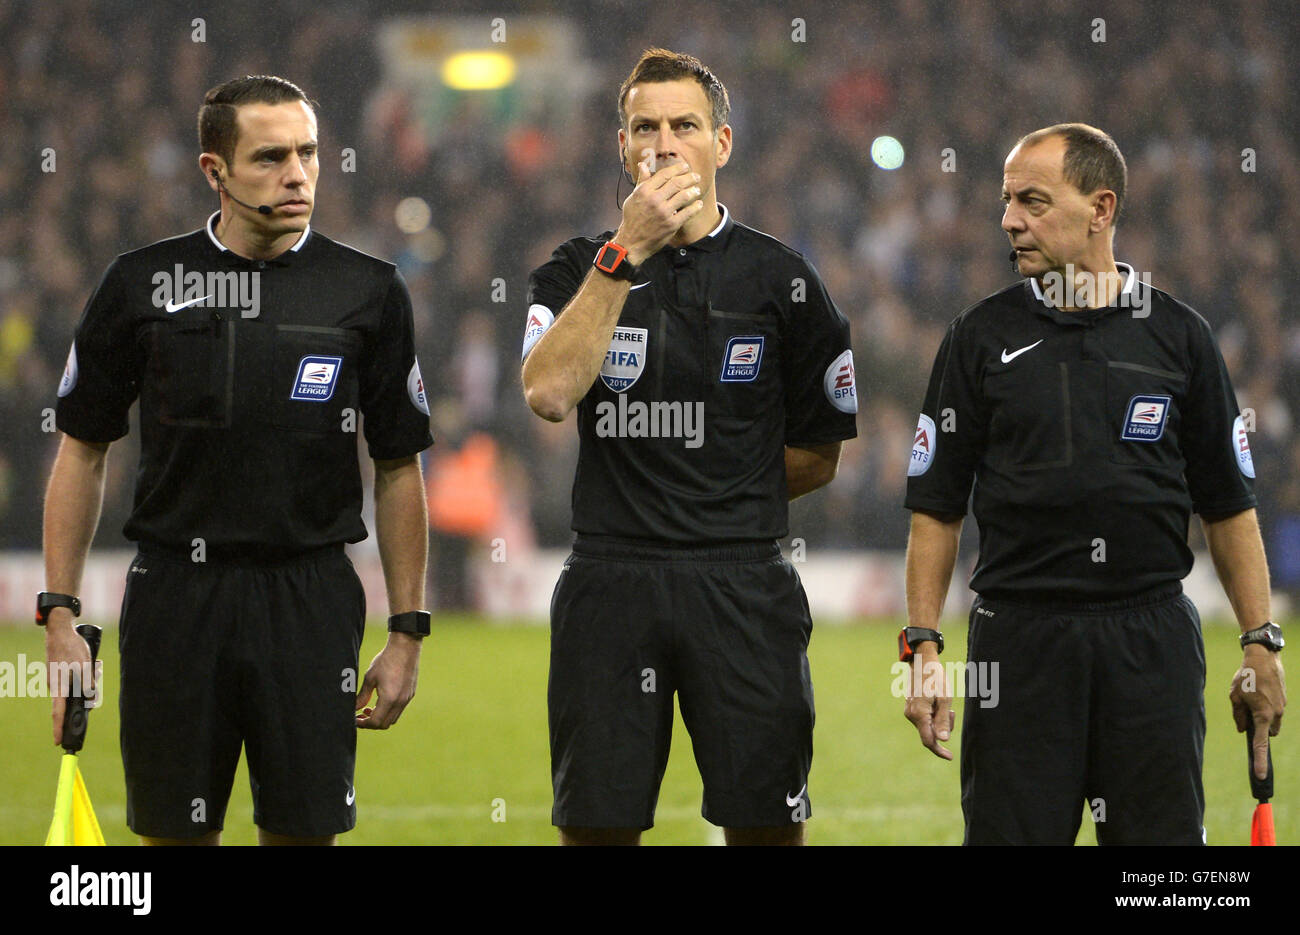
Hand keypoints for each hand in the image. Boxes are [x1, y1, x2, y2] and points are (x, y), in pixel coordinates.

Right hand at [44, 610, 92, 745]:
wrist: (59, 630)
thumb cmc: (71, 647)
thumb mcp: (85, 666)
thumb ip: (88, 684)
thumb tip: (91, 699)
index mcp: (58, 687)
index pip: (58, 713)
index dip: (58, 728)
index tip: (58, 742)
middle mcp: (55, 686)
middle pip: (72, 699)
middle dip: (86, 694)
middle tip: (96, 674)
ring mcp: (56, 679)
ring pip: (75, 687)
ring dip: (88, 680)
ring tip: (95, 664)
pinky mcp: (59, 673)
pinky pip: (74, 679)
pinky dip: (84, 674)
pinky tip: (92, 663)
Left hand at [355, 632, 421, 729]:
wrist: (405, 647)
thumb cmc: (386, 660)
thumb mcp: (370, 678)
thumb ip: (362, 696)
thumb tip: (355, 709)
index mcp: (389, 699)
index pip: (375, 722)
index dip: (363, 724)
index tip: (354, 719)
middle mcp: (400, 702)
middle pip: (384, 724)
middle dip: (371, 723)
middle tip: (360, 716)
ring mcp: (407, 698)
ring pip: (393, 718)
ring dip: (381, 717)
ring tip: (369, 708)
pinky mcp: (410, 693)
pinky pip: (399, 709)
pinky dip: (389, 710)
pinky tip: (381, 700)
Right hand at [614, 156, 703, 264]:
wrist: (632, 242)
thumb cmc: (632, 218)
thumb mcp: (634, 197)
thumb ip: (642, 181)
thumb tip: (643, 165)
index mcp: (644, 191)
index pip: (664, 175)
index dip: (677, 169)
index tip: (685, 167)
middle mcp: (654, 199)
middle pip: (676, 183)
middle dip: (689, 178)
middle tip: (696, 177)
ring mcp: (663, 212)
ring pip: (684, 196)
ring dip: (693, 191)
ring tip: (697, 189)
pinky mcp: (671, 224)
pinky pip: (688, 212)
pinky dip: (695, 207)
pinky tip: (698, 204)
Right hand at [903, 642, 953, 759]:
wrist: (922, 661)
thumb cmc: (935, 677)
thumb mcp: (945, 698)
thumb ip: (943, 720)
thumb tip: (943, 740)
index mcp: (919, 714)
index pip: (928, 740)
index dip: (939, 751)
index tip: (950, 757)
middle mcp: (911, 715)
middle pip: (929, 733)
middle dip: (943, 729)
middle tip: (952, 712)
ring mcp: (909, 711)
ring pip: (926, 726)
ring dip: (938, 720)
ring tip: (944, 703)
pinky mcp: (911, 707)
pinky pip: (923, 719)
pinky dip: (933, 715)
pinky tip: (937, 701)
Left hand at [1230, 645, 1285, 779]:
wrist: (1264, 657)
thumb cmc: (1246, 676)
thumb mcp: (1234, 696)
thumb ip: (1238, 716)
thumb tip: (1242, 731)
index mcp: (1262, 715)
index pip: (1260, 743)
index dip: (1260, 761)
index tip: (1262, 776)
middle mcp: (1276, 714)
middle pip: (1267, 732)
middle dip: (1258, 728)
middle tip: (1246, 709)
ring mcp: (1283, 707)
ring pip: (1272, 722)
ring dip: (1262, 716)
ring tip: (1251, 695)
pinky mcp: (1285, 700)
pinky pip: (1275, 711)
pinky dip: (1266, 707)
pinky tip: (1258, 690)